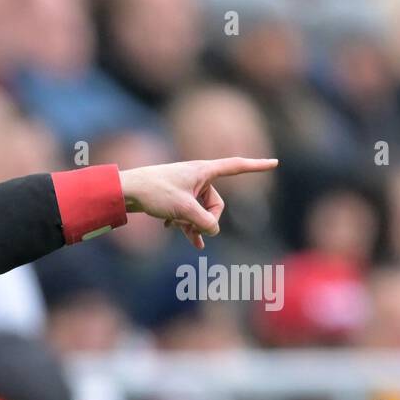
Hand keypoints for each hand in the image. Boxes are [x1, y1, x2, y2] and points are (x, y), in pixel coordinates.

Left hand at [119, 157, 278, 249]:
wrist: (125, 190)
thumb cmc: (154, 193)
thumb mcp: (183, 210)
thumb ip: (204, 222)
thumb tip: (214, 231)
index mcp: (204, 171)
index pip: (236, 167)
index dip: (256, 167)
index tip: (275, 163)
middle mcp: (197, 176)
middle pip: (215, 202)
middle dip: (207, 219)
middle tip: (194, 230)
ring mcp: (185, 187)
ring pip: (200, 211)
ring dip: (193, 225)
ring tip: (184, 236)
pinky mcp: (174, 196)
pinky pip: (187, 212)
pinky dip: (182, 222)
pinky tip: (170, 229)